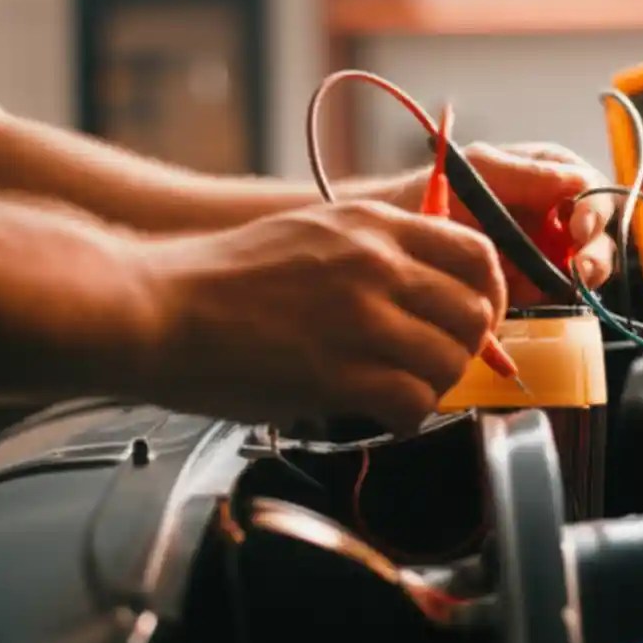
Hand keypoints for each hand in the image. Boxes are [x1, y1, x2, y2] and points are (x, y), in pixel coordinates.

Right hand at [139, 200, 505, 434]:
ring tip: (402, 390)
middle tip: (439, 364)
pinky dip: (409, 416)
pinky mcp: (338, 371)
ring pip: (450, 362)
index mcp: (373, 226)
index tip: (474, 319)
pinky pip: (414, 402)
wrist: (154, 307)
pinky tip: (384, 413)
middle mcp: (377, 264)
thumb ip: (376, 252)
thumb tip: (429, 290)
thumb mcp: (313, 233)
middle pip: (476, 313)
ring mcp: (360, 317)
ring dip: (436, 386)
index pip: (477, 253)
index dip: (487, 295)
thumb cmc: (222, 277)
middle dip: (467, 348)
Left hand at [405, 142, 616, 305]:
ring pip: (587, 265)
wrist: (401, 237)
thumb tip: (577, 182)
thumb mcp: (477, 169)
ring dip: (584, 276)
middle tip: (579, 268)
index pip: (590, 188)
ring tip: (566, 284)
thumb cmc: (438, 189)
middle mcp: (555, 211)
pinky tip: (529, 295)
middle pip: (597, 231)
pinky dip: (552, 296)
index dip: (593, 208)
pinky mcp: (535, 282)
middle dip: (595, 250)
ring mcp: (547, 249)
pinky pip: (558, 292)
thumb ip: (523, 172)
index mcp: (548, 174)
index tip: (578, 228)